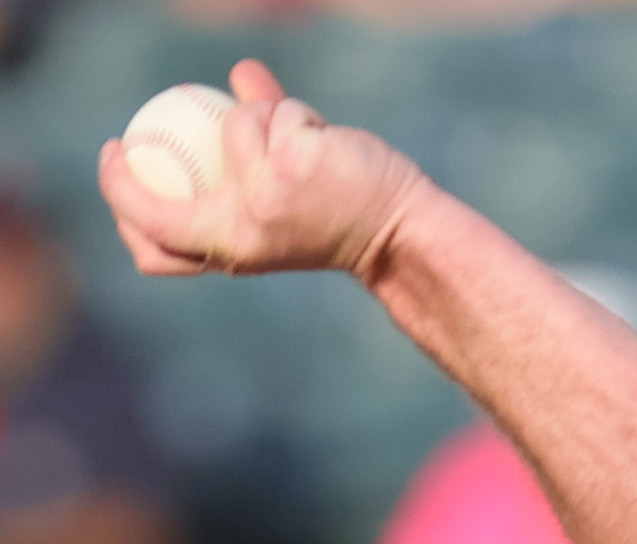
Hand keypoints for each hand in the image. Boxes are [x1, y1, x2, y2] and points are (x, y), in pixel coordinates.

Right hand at [98, 59, 423, 282]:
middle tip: (122, 139)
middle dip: (122, 176)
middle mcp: (241, 235)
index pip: (157, 247)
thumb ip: (254, 143)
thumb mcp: (280, 195)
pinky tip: (323, 142)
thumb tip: (237, 76)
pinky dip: (296, 114)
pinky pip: (273, 113)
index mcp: (233, 250)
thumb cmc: (341, 215)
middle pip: (160, 208)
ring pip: (233, 126)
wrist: (396, 232)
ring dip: (265, 119)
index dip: (123, 204)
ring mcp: (262, 200)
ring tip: (300, 146)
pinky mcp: (287, 168)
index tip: (116, 162)